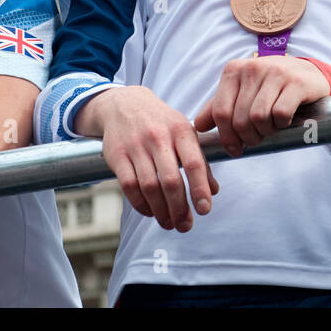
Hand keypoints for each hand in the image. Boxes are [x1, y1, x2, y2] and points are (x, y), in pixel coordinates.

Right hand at [78, 86, 217, 232]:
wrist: (123, 104)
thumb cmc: (160, 122)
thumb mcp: (184, 132)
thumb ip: (199, 160)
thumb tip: (213, 191)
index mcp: (180, 130)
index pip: (194, 163)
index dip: (200, 188)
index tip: (204, 209)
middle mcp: (158, 137)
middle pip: (170, 180)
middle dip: (179, 208)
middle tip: (185, 225)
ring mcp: (135, 146)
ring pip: (150, 186)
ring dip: (161, 211)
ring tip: (169, 223)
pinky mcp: (116, 155)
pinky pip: (129, 186)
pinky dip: (141, 204)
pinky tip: (150, 211)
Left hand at [194, 57, 330, 155]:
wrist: (309, 74)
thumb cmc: (271, 87)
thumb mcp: (243, 92)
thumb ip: (219, 107)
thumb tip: (197, 127)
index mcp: (233, 70)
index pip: (220, 112)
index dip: (226, 137)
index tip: (235, 149)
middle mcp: (252, 68)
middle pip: (240, 119)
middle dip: (248, 137)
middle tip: (258, 138)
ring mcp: (275, 73)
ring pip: (259, 118)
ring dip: (265, 131)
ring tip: (271, 128)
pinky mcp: (296, 82)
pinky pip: (280, 114)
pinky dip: (281, 124)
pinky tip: (285, 120)